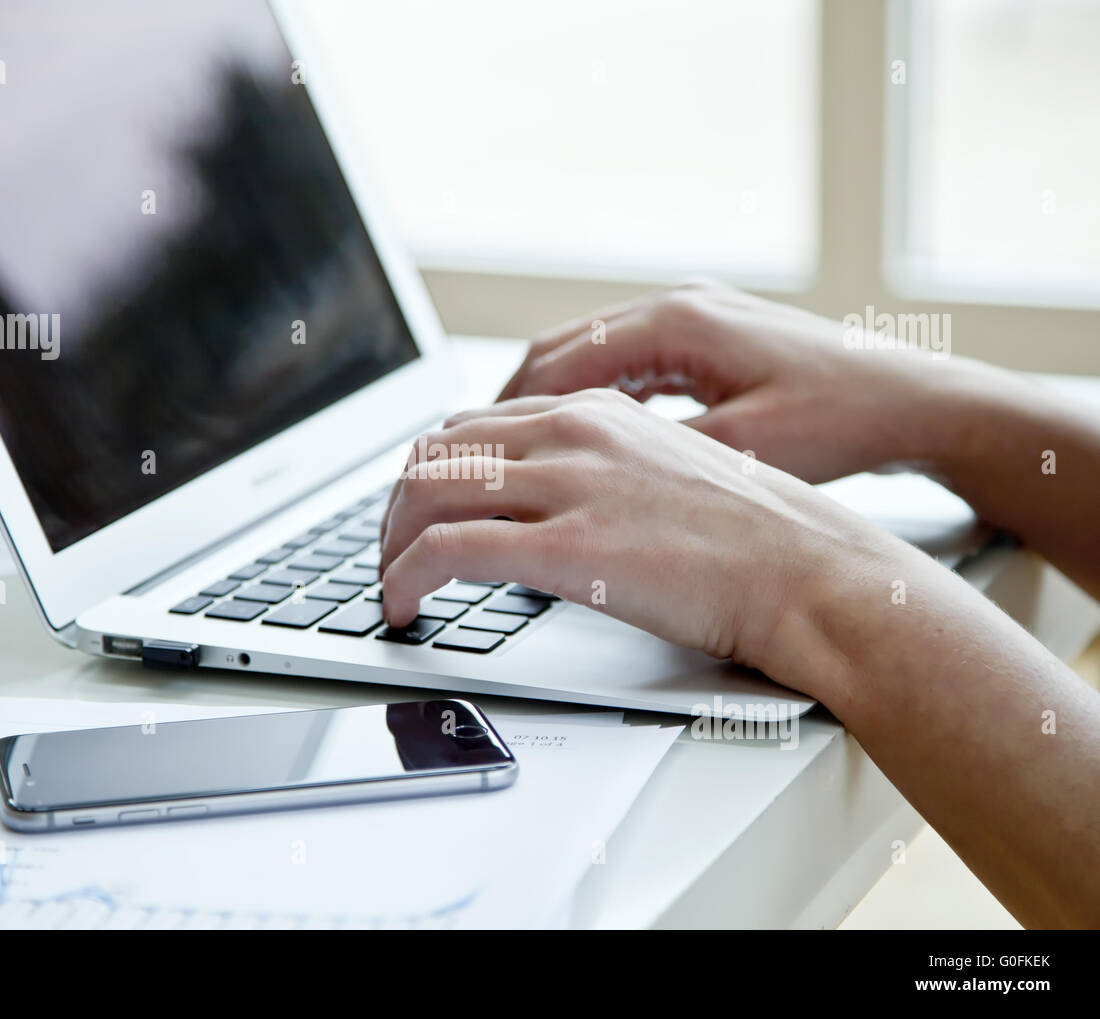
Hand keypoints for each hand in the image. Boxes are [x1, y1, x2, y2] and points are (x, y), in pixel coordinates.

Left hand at [377, 388, 886, 668]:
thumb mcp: (667, 475)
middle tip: (391, 554)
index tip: (419, 515)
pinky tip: (404, 607)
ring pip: (426, 491)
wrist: (812, 572)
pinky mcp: (568, 545)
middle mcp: (574, 433)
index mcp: (598, 412)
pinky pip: (446, 550)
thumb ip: (600, 474)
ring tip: (392, 586)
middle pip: (435, 450)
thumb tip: (550, 508)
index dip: (429, 473)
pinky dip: (404, 578)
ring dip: (389, 542)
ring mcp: (569, 484)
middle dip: (396, 507)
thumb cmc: (757, 539)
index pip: (473, 424)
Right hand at [499, 279, 972, 483]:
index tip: (465, 457)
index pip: (557, 363)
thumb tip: (584, 484)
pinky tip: (570, 440)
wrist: (917, 401)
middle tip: (464, 459)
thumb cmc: (844, 421)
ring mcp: (691, 318)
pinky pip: (621, 363)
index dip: (504, 415)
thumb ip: (658, 457)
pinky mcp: (706, 339)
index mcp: (678, 323)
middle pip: (557, 351)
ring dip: (540, 403)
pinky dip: (585, 399)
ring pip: (584, 356)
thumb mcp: (746, 449)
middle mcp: (676, 307)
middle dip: (507, 406)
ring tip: (501, 455)